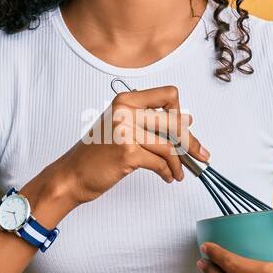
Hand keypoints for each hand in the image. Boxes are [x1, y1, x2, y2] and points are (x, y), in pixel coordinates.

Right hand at [52, 85, 209, 205]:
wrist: (72, 175)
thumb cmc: (96, 153)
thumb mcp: (121, 127)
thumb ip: (148, 121)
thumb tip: (187, 121)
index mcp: (125, 100)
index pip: (168, 95)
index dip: (180, 112)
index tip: (185, 128)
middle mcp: (125, 111)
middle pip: (174, 121)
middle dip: (191, 142)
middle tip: (200, 154)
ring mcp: (126, 131)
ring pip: (169, 145)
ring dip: (179, 163)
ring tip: (180, 173)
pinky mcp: (127, 153)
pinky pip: (160, 162)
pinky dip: (168, 172)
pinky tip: (168, 177)